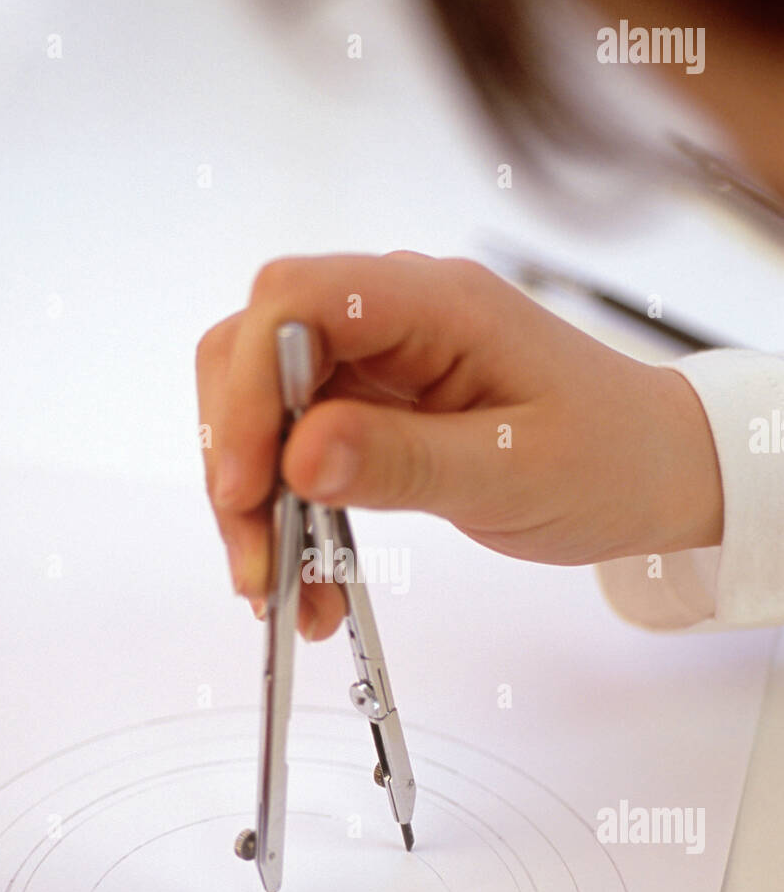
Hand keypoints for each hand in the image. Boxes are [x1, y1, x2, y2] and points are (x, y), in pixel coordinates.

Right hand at [196, 251, 722, 637]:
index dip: (246, 389)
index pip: (293, 301)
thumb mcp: (511, 475)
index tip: (245, 489)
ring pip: (266, 410)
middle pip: (254, 353)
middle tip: (254, 561)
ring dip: (257, 502)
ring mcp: (380, 360)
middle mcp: (394, 317)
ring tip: (283, 590)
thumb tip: (297, 457)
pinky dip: (290, 515)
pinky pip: (300, 449)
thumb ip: (401, 462)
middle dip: (237, 459)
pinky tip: (309, 580)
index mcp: (435, 304)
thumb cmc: (608, 459)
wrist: (653, 469)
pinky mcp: (375, 404)